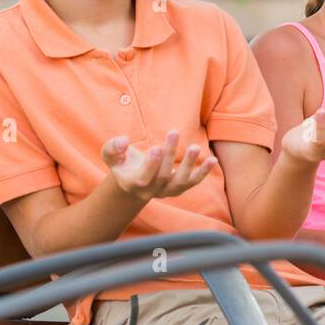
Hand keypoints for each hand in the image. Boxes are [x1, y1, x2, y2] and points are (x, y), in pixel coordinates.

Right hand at [101, 129, 215, 200]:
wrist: (133, 182)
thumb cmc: (122, 163)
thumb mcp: (111, 156)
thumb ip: (112, 148)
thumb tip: (123, 141)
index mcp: (132, 184)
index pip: (143, 178)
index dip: (151, 165)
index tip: (156, 148)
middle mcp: (150, 191)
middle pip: (162, 176)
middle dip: (168, 154)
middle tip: (173, 133)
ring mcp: (166, 191)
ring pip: (179, 182)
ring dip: (188, 165)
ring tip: (195, 147)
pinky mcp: (178, 188)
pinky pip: (192, 183)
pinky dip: (203, 172)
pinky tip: (212, 160)